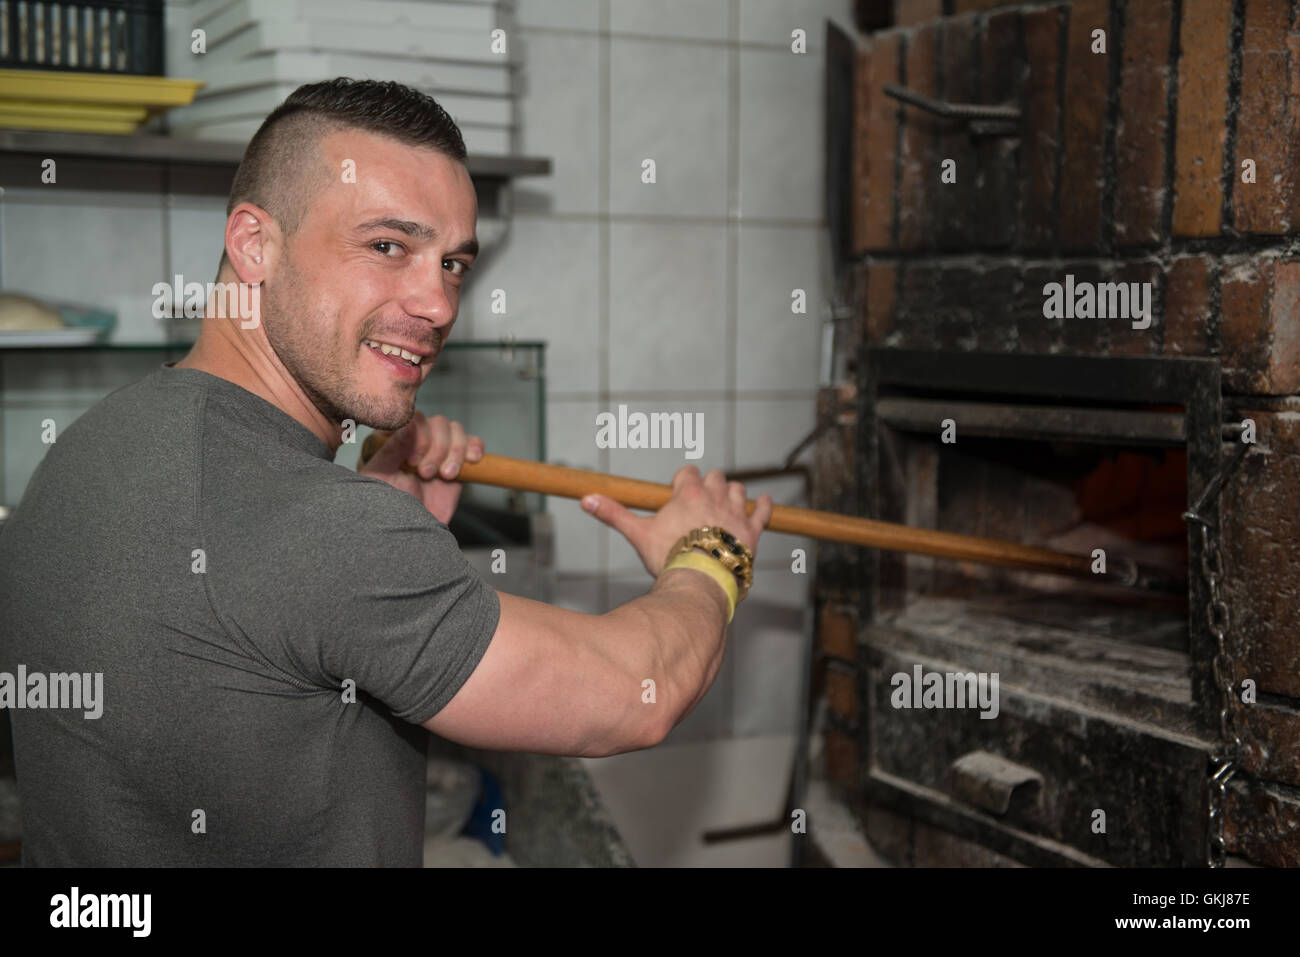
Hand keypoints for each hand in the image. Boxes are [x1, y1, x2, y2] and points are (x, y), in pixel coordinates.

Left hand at [358, 411, 483, 523]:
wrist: (412, 534)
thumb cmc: (388, 508)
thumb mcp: (380, 478)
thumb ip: (391, 449)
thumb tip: (408, 423)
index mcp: (393, 439)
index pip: (412, 418)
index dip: (418, 436)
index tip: (412, 461)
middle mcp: (417, 440)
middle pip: (437, 423)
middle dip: (436, 449)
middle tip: (426, 474)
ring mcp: (439, 450)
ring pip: (455, 430)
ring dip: (454, 452)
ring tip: (446, 475)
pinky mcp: (458, 462)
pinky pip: (473, 443)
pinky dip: (475, 447)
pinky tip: (471, 461)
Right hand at [581, 465, 772, 576]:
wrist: (699, 580)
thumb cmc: (668, 557)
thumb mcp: (638, 533)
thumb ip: (613, 513)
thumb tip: (585, 498)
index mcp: (688, 492)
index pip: (688, 472)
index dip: (683, 482)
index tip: (678, 495)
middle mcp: (715, 495)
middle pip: (715, 477)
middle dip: (708, 487)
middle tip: (700, 505)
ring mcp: (736, 511)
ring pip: (738, 489)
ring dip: (732, 494)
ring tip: (724, 508)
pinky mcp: (753, 530)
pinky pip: (763, 511)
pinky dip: (764, 506)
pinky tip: (763, 502)